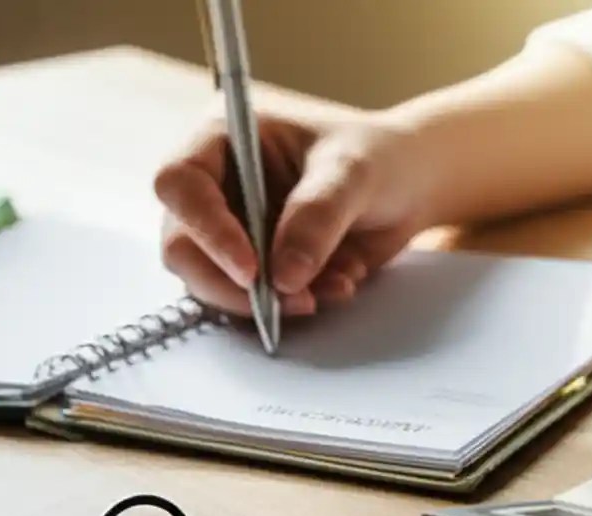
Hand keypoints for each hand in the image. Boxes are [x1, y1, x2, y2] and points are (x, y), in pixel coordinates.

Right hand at [155, 111, 433, 315]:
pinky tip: (340, 284)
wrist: (412, 187)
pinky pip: (254, 299)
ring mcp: (233, 227)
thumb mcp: (354, 172)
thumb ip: (317, 217)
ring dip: (269, 300)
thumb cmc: (380, 157)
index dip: (206, 229)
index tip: (250, 269)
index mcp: (224, 136)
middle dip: (233, 283)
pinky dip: (295, 303)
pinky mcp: (257, 264)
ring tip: (334, 286)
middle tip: (289, 300)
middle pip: (183, 245)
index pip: (180, 183)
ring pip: (215, 281)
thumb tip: (282, 276)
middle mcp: (217, 183)